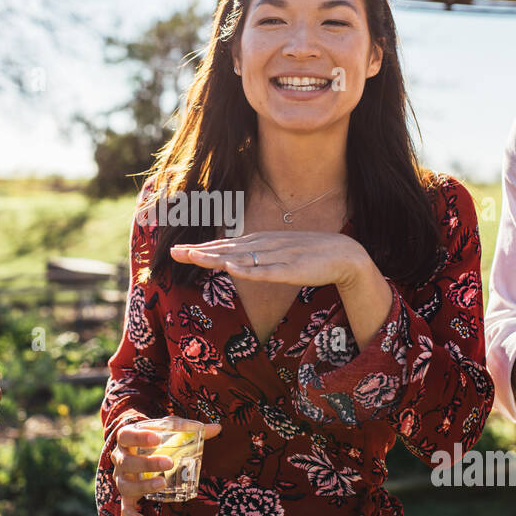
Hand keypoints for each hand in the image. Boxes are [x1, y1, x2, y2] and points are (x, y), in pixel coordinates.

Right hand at [111, 418, 221, 515]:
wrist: (136, 452)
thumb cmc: (154, 440)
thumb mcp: (167, 431)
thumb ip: (189, 429)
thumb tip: (217, 428)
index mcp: (127, 439)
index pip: (126, 435)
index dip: (139, 436)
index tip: (157, 438)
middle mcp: (120, 459)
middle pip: (127, 461)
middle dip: (147, 463)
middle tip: (169, 463)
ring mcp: (122, 478)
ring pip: (126, 485)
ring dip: (143, 486)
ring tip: (163, 484)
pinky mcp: (127, 495)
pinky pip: (125, 507)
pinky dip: (131, 514)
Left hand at [171, 232, 371, 289]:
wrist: (343, 253)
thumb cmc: (310, 254)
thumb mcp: (278, 253)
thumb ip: (258, 257)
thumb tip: (236, 262)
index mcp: (259, 243)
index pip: (224, 247)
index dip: (200, 250)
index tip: (177, 251)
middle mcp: (263, 246)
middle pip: (225, 250)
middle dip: (198, 252)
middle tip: (172, 253)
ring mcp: (276, 257)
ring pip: (239, 259)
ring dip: (215, 258)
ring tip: (192, 257)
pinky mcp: (290, 269)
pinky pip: (265, 271)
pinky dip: (247, 270)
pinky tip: (232, 269)